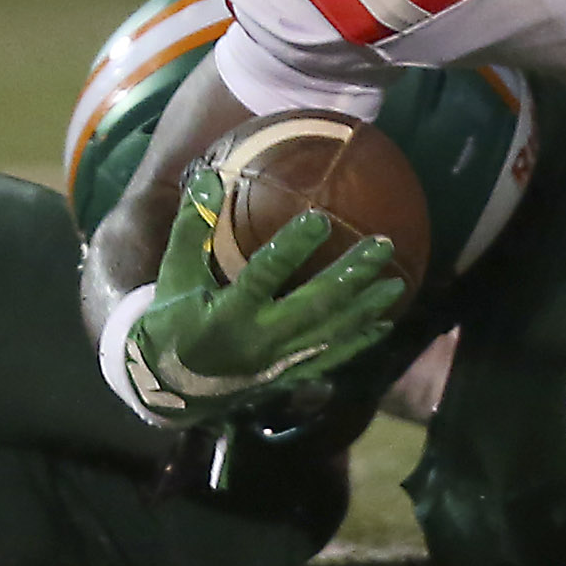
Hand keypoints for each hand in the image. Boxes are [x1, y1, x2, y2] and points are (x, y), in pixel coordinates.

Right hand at [122, 171, 407, 425]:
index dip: (292, 248)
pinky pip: (329, 358)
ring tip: (396, 283)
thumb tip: (210, 176)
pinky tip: (383, 323)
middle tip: (383, 245)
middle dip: (351, 276)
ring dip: (365, 308)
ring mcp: (277, 362)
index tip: (322, 219)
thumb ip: (192, 227)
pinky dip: (358, 341)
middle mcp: (258, 340)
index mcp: (227, 313)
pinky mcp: (288, 376)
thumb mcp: (174, 274)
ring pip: (330, 333)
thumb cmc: (172, 320)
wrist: (169, 388)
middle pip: (314, 305)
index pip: (264, 275)